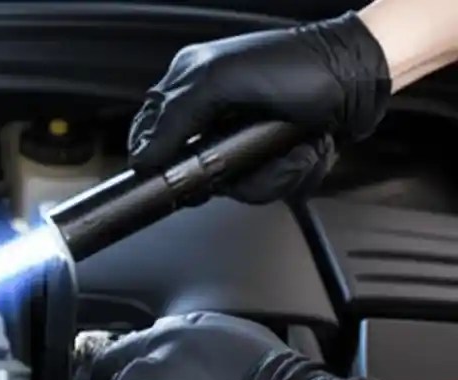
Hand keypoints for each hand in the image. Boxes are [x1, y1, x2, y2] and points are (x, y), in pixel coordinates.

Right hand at [130, 12, 391, 203]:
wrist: (362, 80)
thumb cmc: (303, 69)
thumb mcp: (222, 82)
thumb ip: (175, 117)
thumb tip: (143, 156)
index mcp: (190, 85)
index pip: (151, 136)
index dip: (164, 162)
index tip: (181, 175)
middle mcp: (214, 113)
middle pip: (194, 171)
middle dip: (229, 173)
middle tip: (250, 156)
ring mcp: (242, 137)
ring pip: (234, 184)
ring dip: (268, 175)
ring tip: (293, 149)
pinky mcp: (270, 155)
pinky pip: (265, 184)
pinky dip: (288, 174)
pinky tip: (304, 151)